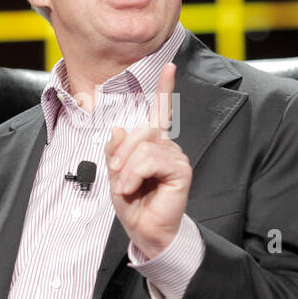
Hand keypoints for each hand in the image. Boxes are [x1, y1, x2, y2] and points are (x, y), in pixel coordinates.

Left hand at [104, 62, 190, 258]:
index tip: (169, 67)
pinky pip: (152, 159)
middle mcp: (167, 147)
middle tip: (117, 175)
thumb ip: (116, 151)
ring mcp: (176, 157)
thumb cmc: (135, 205)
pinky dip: (135, 173)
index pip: (161, 112)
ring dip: (127, 168)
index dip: (164, 89)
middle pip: (142, 129)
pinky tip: (133, 188)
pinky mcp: (181, 170)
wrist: (146, 231)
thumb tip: (119, 128)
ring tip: (126, 187)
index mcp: (152, 146)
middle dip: (122, 152)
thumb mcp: (116, 174)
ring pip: (145, 145)